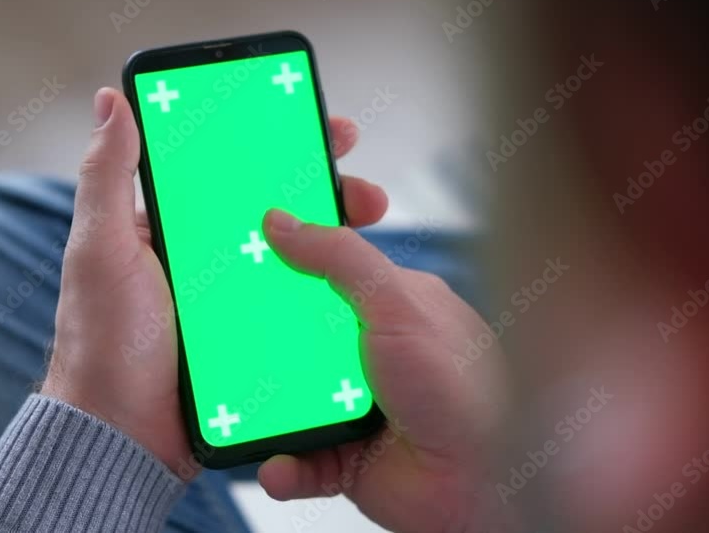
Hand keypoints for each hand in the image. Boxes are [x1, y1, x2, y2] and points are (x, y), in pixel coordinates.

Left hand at [41, 88, 389, 473]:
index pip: (227, 166)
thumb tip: (112, 102)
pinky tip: (356, 273)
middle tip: (357, 180)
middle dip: (319, 184)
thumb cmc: (102, 342)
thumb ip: (107, 175)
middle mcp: (206, 255)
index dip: (271, 137)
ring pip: (293, 251)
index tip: (310, 116)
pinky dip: (326, 285)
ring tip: (368, 218)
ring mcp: (232, 296)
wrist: (122, 436)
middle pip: (274, 205)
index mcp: (170, 226)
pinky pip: (295, 301)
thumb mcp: (100, 250)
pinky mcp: (251, 334)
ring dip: (334, 232)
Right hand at [255, 212, 511, 532]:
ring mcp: (358, 406)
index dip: (293, 258)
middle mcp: (374, 353)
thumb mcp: (397, 304)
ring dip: (266, 408)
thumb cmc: (463, 388)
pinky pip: (299, 457)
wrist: (486, 485)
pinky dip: (283, 464)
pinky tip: (276, 463)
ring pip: (291, 397)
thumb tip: (282, 222)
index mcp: (393, 304)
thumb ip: (339, 258)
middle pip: (299, 333)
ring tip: (242, 409)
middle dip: (264, 337)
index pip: (332, 268)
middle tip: (223, 331)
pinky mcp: (347, 457)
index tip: (249, 249)